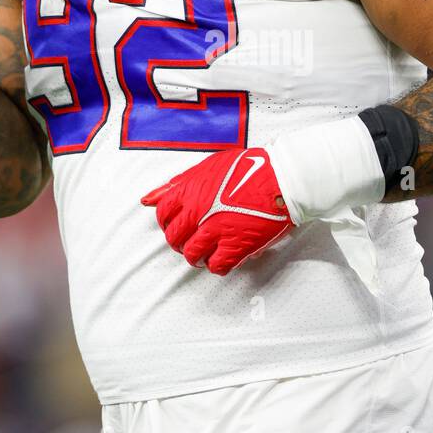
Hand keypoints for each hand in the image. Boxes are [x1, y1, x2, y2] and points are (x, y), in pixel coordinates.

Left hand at [141, 146, 295, 274]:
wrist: (284, 178)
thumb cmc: (251, 168)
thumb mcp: (208, 167)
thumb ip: (178, 184)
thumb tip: (148, 199)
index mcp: (190, 191)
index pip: (163, 214)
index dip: (168, 222)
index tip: (176, 224)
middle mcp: (199, 212)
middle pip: (174, 238)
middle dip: (180, 241)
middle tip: (192, 239)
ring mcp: (216, 231)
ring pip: (192, 255)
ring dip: (197, 256)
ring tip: (207, 251)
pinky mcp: (236, 246)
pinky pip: (217, 266)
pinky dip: (218, 265)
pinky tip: (224, 258)